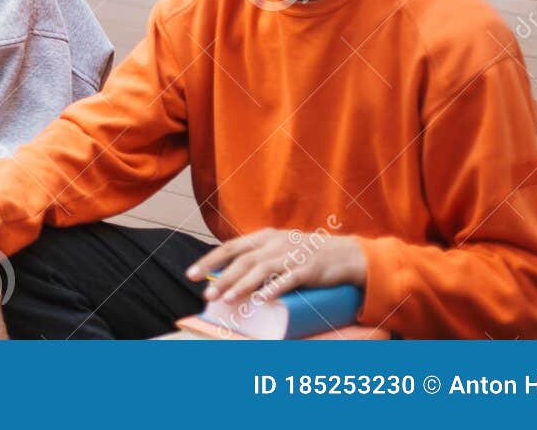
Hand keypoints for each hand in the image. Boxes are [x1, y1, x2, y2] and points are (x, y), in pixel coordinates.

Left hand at [187, 228, 366, 304]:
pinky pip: (288, 280)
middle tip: (206, 293)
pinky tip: (262, 299)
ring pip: (261, 269)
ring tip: (226, 298)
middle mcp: (275, 243)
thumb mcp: (279, 249)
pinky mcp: (308, 269)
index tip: (191, 274)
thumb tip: (228, 276)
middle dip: (221, 276)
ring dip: (242, 284)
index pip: (230, 247)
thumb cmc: (306, 254)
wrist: (346, 254)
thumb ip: (257, 258)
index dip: (209, 260)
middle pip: (242, 259)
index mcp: (264, 237)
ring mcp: (291, 255)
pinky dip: (274, 289)